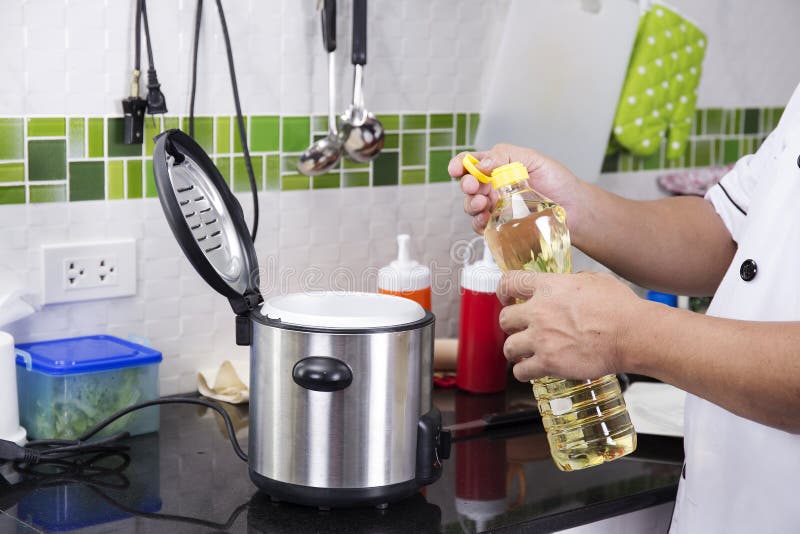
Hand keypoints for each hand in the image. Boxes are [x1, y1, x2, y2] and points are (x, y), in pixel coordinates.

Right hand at [447, 144, 582, 234]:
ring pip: (471, 206)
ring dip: (470, 205)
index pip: (472, 162)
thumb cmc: (558, 182)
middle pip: (468, 185)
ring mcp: (496, 206)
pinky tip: (485, 220)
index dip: (460, 164)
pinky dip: (478, 223)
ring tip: (481, 204)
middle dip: (466, 185)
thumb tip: (482, 163)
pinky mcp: (501, 225)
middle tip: (473, 187)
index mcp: (499, 166)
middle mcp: (494, 186)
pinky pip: (481, 226)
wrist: (575, 209)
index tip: (457, 168)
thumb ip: (506, 155)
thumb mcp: (534, 160)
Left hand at [496, 270, 641, 381]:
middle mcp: (539, 311)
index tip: (505, 297)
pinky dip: (523, 372)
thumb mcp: (594, 280)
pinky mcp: (548, 362)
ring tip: (523, 353)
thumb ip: (572, 281)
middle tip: (518, 329)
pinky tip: (530, 370)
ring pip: (509, 347)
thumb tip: (567, 283)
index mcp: (549, 287)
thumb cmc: (620, 308)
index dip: (504, 290)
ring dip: (515, 351)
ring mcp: (541, 338)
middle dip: (510, 325)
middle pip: (504, 318)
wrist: (631, 334)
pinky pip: (521, 371)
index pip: (510, 282)